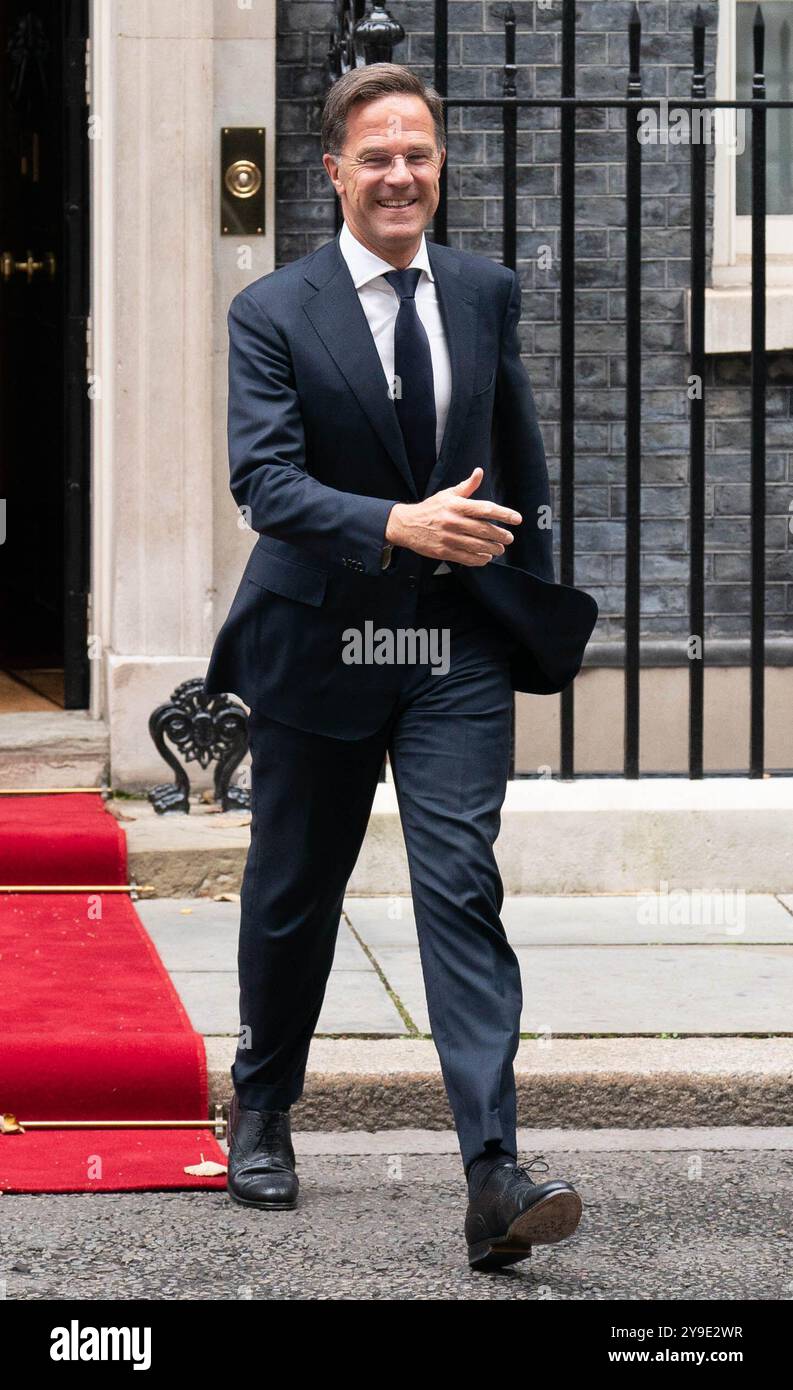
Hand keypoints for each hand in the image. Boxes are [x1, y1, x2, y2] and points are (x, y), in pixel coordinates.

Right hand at [384, 468, 521, 566]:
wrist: (406, 525)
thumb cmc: (430, 509)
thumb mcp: (447, 494)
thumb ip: (466, 486)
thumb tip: (479, 472)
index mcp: (456, 505)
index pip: (485, 509)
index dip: (504, 514)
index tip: (517, 519)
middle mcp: (453, 521)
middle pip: (484, 530)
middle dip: (501, 535)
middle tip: (509, 538)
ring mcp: (448, 538)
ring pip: (477, 546)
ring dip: (493, 548)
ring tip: (500, 548)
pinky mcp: (444, 551)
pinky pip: (467, 558)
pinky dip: (479, 559)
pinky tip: (486, 557)